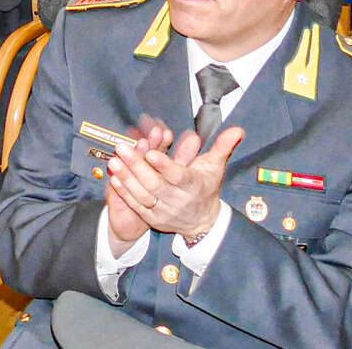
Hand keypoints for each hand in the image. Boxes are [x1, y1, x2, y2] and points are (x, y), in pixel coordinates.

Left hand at [108, 124, 245, 242]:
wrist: (203, 222)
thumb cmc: (206, 188)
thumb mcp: (216, 167)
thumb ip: (223, 147)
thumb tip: (238, 130)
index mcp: (194, 186)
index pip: (178, 176)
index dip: (164, 166)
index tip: (150, 152)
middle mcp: (179, 200)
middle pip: (155, 184)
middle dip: (136, 166)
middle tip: (122, 148)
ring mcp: (165, 211)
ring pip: (143, 195)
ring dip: (126, 178)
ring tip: (114, 160)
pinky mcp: (154, 219)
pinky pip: (137, 206)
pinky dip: (125, 192)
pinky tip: (114, 178)